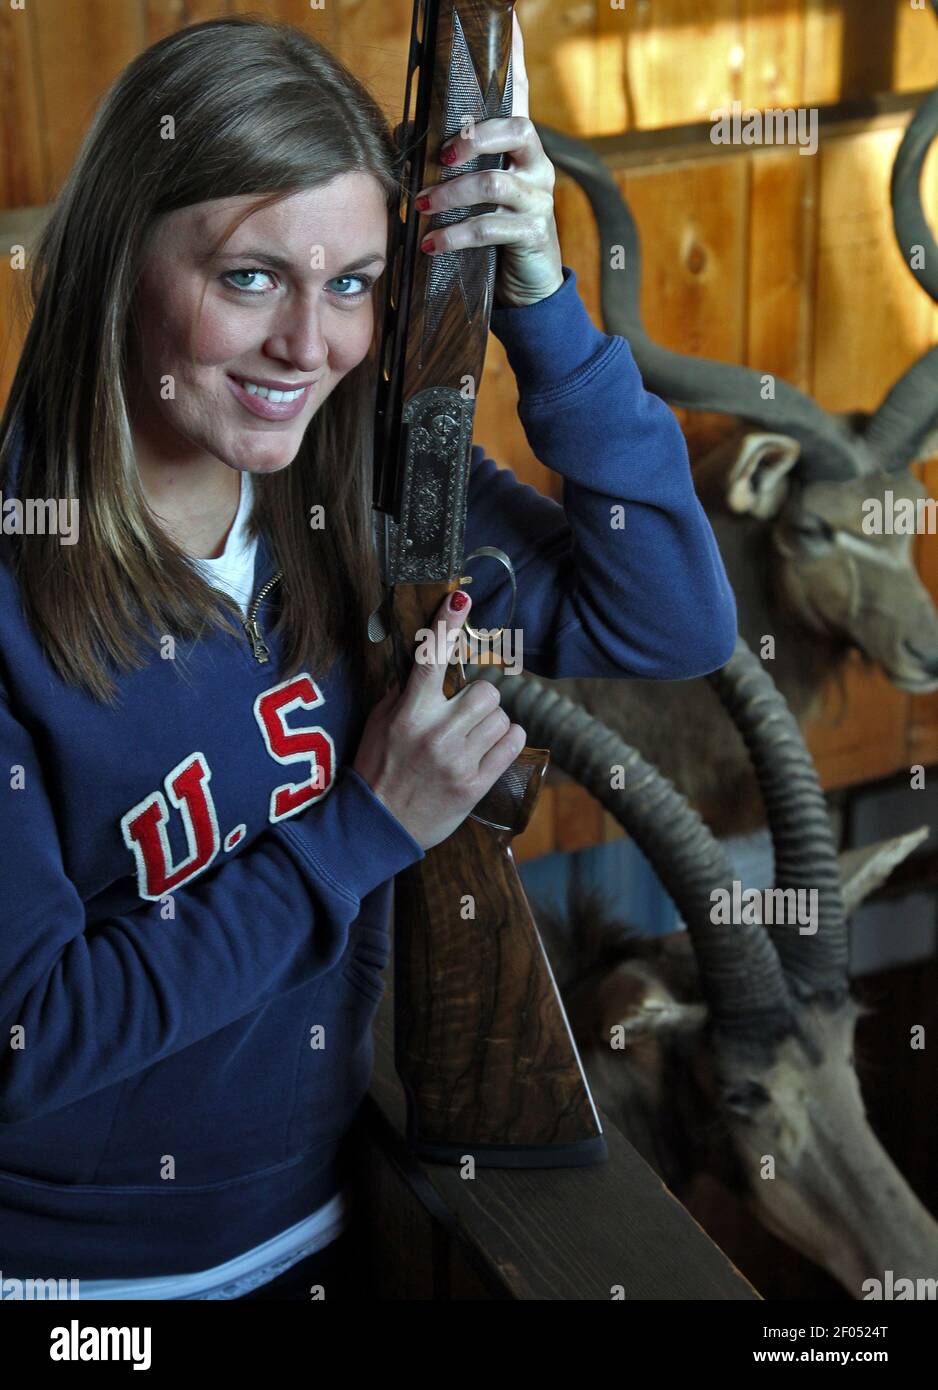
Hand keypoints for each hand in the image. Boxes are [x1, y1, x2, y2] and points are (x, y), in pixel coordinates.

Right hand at [352, 591, 526, 851]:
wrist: (378, 828)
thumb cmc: (376, 769)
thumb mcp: (379, 724)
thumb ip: (403, 693)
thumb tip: (426, 659)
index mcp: (408, 713)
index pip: (431, 659)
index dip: (447, 624)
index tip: (461, 598)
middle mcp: (435, 733)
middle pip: (485, 691)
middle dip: (480, 699)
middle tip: (467, 713)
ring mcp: (458, 760)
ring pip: (502, 717)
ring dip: (492, 723)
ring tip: (474, 738)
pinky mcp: (476, 785)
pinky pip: (513, 743)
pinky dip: (508, 739)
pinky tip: (492, 746)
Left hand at [412, 11, 563, 308]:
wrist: (525, 290)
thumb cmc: (492, 234)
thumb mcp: (469, 194)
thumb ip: (445, 162)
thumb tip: (402, 131)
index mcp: (520, 147)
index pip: (520, 94)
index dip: (516, 61)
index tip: (512, 24)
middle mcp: (536, 165)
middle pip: (515, 129)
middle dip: (474, 137)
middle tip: (441, 155)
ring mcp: (538, 198)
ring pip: (494, 184)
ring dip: (451, 195)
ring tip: (421, 208)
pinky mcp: (533, 234)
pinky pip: (490, 228)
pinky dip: (455, 236)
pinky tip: (430, 245)